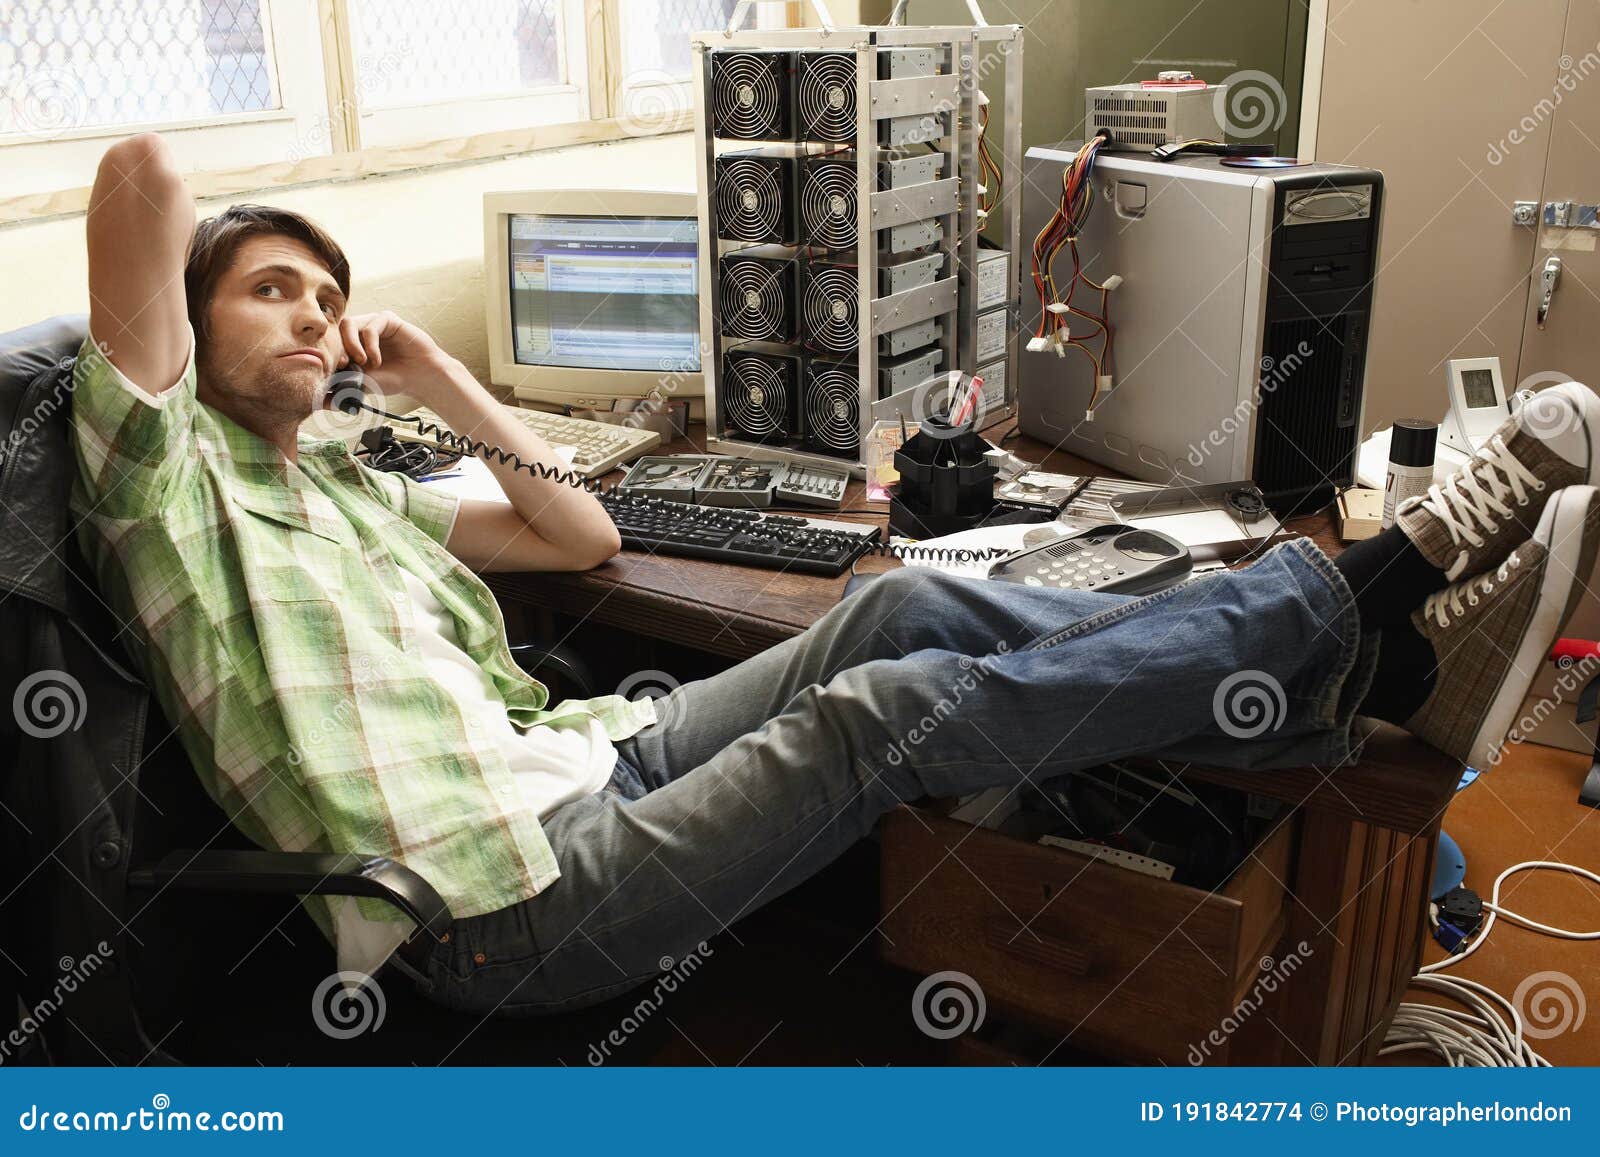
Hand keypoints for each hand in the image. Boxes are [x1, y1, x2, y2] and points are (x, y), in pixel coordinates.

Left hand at [336, 310, 455, 403]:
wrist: (421, 377)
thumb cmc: (395, 379)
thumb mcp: (365, 381)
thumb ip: (346, 379)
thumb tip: (325, 389)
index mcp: (353, 343)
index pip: (333, 341)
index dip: (331, 354)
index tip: (334, 370)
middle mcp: (361, 331)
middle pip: (337, 330)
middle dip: (339, 348)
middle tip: (346, 364)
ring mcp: (374, 323)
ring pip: (349, 324)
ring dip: (352, 345)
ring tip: (363, 362)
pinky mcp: (388, 319)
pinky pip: (370, 327)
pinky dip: (370, 345)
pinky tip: (377, 360)